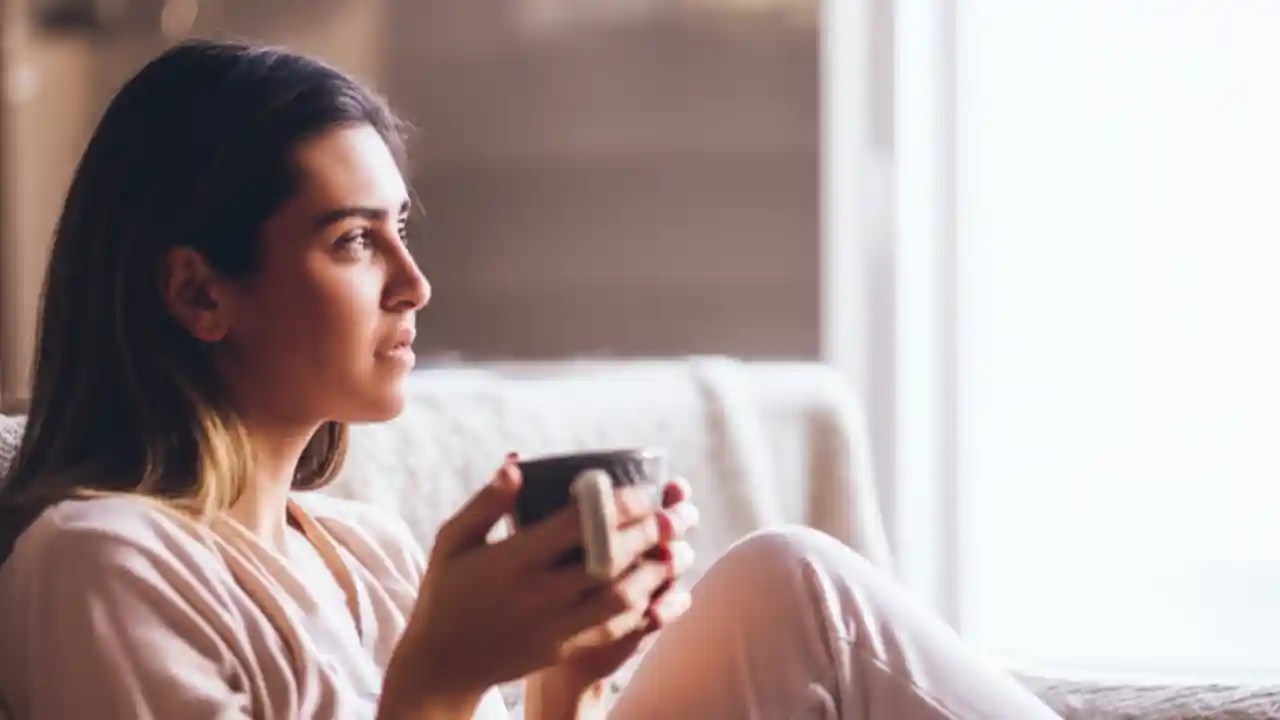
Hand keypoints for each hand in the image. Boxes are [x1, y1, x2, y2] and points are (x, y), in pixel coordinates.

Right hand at [380, 457, 692, 717]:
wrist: (442, 663)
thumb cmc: (447, 590)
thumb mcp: (453, 540)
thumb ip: (487, 502)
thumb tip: (518, 462)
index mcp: (511, 560)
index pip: (576, 526)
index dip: (616, 505)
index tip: (642, 490)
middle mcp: (536, 593)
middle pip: (608, 560)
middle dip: (649, 534)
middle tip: (677, 514)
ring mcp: (552, 626)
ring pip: (619, 599)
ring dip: (654, 572)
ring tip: (677, 549)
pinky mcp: (562, 648)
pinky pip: (613, 629)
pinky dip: (642, 607)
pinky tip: (658, 587)